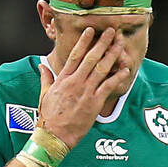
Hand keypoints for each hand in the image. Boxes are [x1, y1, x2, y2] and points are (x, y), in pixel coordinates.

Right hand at [36, 28, 131, 148]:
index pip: (75, 55)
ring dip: (112, 55)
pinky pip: (108, 87)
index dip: (84, 41)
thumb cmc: (49, 117)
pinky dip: (117, 77)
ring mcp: (86, 92)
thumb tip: (42, 65)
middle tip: (111, 31)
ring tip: (120, 44)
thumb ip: (46, 78)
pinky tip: (125, 69)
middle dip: (102, 42)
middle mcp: (75, 82)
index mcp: (63, 78)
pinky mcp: (94, 103)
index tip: (91, 30)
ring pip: (101, 69)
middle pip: (91, 57)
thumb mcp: (44, 95)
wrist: (54, 136)